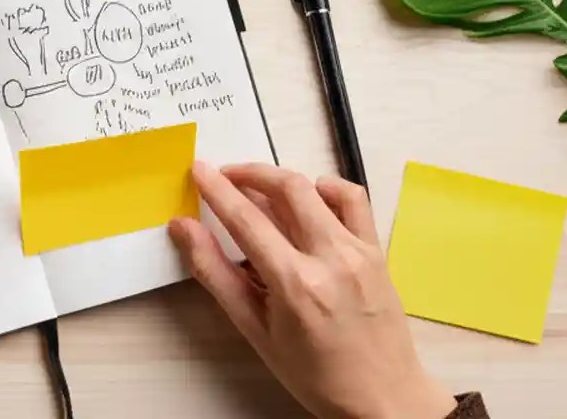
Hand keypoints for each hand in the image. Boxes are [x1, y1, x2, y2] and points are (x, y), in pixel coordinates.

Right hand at [169, 163, 454, 418]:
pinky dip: (326, 189)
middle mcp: (331, 259)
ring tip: (259, 189)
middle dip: (248, 172)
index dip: (217, 190)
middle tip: (224, 175)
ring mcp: (359, 251)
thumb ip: (216, 274)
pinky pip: (353, 200)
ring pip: (317, 188)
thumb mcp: (255, 330)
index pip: (247, 220)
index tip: (199, 170)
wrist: (382, 397)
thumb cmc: (314, 373)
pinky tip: (309, 200)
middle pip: (285, 188)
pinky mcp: (377, 250)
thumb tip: (184, 229)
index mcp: (295, 284)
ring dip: (282, 179)